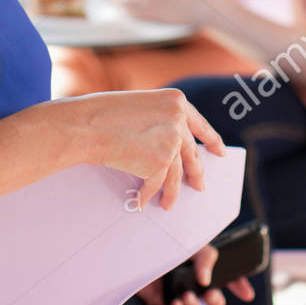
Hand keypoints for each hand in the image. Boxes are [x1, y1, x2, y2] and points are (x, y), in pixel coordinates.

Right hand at [69, 85, 225, 209]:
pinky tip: (141, 202)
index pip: (200, 124)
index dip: (211, 140)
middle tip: (199, 185)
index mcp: (176, 100)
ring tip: (169, 204)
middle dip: (196, 172)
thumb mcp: (140, 105)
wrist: (86, 125)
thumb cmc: (103, 112)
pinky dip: (148, 194)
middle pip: (191, 152)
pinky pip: (157, 184)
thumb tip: (170, 143)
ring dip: (172, 192)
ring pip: (176, 173)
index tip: (219, 152)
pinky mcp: (159, 162)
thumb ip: (159, 118)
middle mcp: (178, 119)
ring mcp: (171, 141)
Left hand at [138, 243, 255, 304]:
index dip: (238, 286)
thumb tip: (206, 282)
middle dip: (216, 301)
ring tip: (186, 296)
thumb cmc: (164, 241)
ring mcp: (177, 292)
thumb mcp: (191, 244)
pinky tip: (176, 304)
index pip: (226, 277)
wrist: (133, 245)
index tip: (247, 294)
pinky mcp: (161, 302)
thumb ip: (206, 259)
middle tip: (210, 295)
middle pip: (213, 300)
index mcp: (201, 265)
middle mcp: (191, 280)